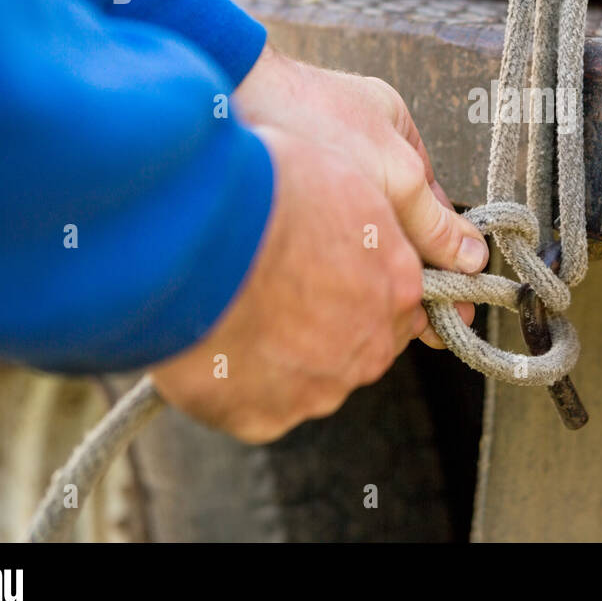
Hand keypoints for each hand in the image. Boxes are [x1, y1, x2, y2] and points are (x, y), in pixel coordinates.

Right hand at [152, 125, 427, 442]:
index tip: (320, 271)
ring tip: (232, 310)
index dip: (355, 286)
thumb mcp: (346, 183)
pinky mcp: (264, 417)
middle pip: (354, 345)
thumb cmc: (270, 192)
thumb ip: (372, 229)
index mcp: (398, 287)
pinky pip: (255, 406)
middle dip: (320, 324)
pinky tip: (210, 344)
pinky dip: (234, 384)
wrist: (203, 231)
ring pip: (305, 378)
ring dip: (277, 354)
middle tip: (271, 289)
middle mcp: (370, 347)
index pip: (396, 301)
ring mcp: (318, 389)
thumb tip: (372, 237)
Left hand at [233, 44, 481, 346]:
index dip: (444, 259)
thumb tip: (474, 256)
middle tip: (428, 330)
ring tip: (389, 324)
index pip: (430, 208)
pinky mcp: (277, 187)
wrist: (220, 100)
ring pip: (356, 237)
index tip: (455, 308)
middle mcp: (356, 150)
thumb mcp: (393, 175)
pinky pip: (319, 237)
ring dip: (373, 274)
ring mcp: (315, 165)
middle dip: (411, 274)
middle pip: (395, 225)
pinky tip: (333, 296)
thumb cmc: (311, 119)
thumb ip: (432, 220)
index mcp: (395, 133)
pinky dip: (333, 265)